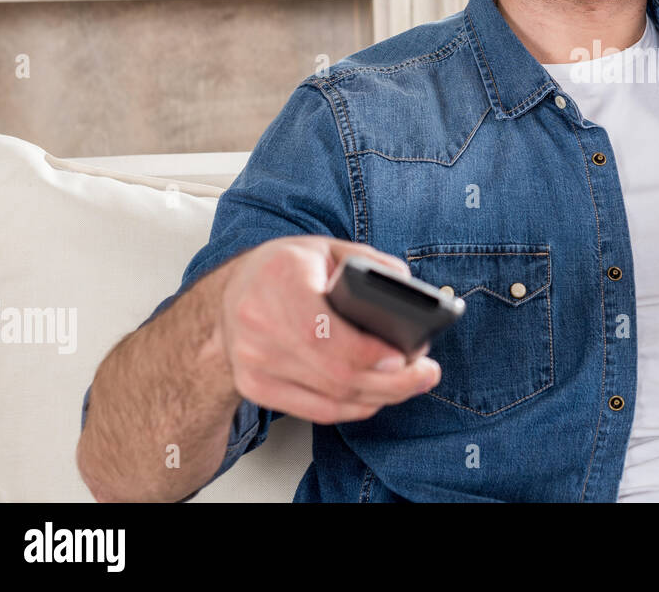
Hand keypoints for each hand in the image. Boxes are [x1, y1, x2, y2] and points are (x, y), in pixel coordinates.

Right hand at [219, 236, 440, 425]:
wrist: (231, 293)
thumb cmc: (286, 268)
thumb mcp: (328, 248)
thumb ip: (370, 263)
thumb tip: (408, 289)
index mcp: (280, 280)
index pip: (322, 333)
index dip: (366, 353)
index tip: (404, 356)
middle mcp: (258, 325)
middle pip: (334, 374)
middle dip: (391, 382)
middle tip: (426, 373)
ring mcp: (253, 362)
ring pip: (330, 398)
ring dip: (380, 396)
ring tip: (411, 383)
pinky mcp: (255, 388)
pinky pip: (316, 411)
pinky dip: (354, 408)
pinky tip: (377, 397)